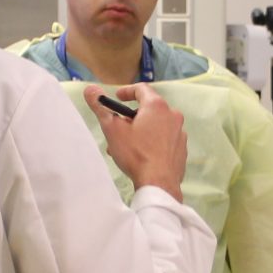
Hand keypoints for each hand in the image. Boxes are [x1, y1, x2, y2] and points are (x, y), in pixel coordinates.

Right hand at [93, 83, 187, 198]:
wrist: (159, 184)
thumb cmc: (135, 154)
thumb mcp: (112, 129)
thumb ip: (100, 107)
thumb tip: (90, 89)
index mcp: (156, 106)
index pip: (141, 89)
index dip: (127, 91)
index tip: (117, 97)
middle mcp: (172, 115)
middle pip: (148, 109)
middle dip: (131, 117)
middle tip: (118, 129)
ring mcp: (179, 132)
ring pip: (156, 126)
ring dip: (140, 132)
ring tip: (126, 147)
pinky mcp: (181, 148)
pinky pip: (164, 139)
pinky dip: (152, 142)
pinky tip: (141, 155)